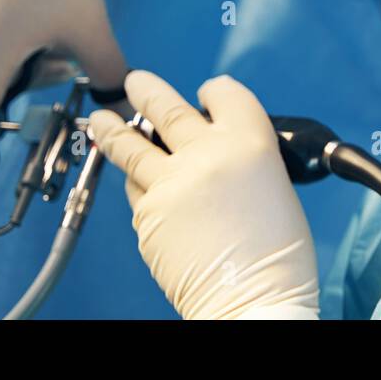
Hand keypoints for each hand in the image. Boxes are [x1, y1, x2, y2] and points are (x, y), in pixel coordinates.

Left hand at [89, 71, 318, 319]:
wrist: (253, 298)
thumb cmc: (276, 255)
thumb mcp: (276, 186)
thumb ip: (242, 159)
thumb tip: (211, 150)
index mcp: (249, 140)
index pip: (224, 93)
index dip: (213, 91)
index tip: (205, 93)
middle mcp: (207, 152)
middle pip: (167, 107)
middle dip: (146, 90)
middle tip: (135, 81)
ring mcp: (171, 182)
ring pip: (133, 144)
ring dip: (116, 128)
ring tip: (104, 119)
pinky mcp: (148, 213)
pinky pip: (137, 189)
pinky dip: (136, 182)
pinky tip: (137, 181)